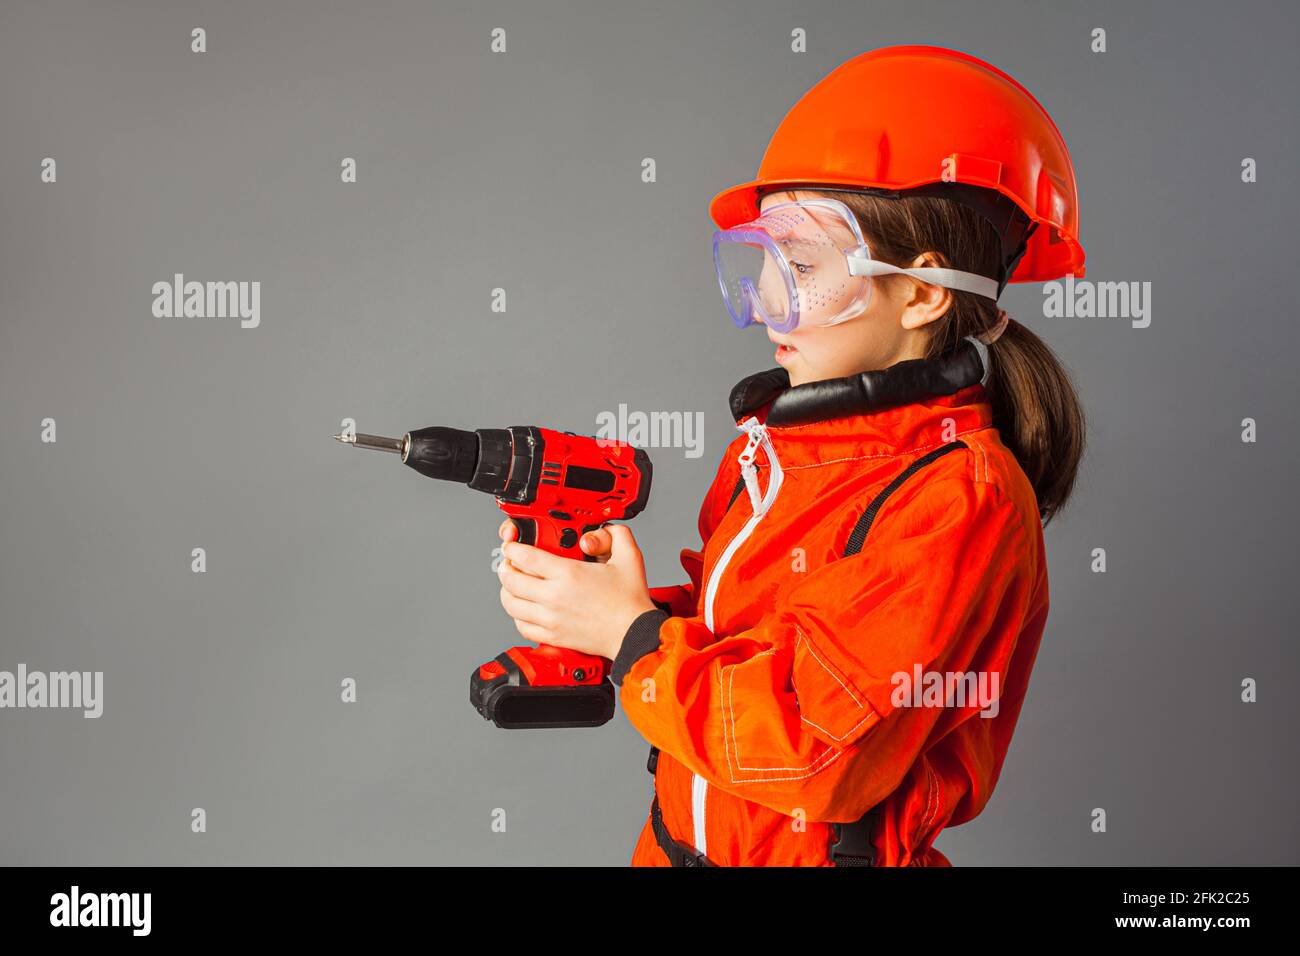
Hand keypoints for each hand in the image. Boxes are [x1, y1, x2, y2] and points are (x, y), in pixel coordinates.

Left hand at [496, 521, 655, 660]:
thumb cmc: (629, 602)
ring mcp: (550, 619)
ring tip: (512, 584)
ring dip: (507, 591)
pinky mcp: (552, 636)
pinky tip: (525, 608)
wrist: (633, 634)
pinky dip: (517, 615)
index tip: (512, 545)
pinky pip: (521, 626)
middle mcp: (554, 597)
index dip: (513, 548)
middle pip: (511, 580)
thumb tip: (596, 533)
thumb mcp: (628, 557)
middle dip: (506, 567)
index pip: (525, 557)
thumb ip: (614, 534)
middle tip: (510, 562)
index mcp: (569, 574)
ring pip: (511, 604)